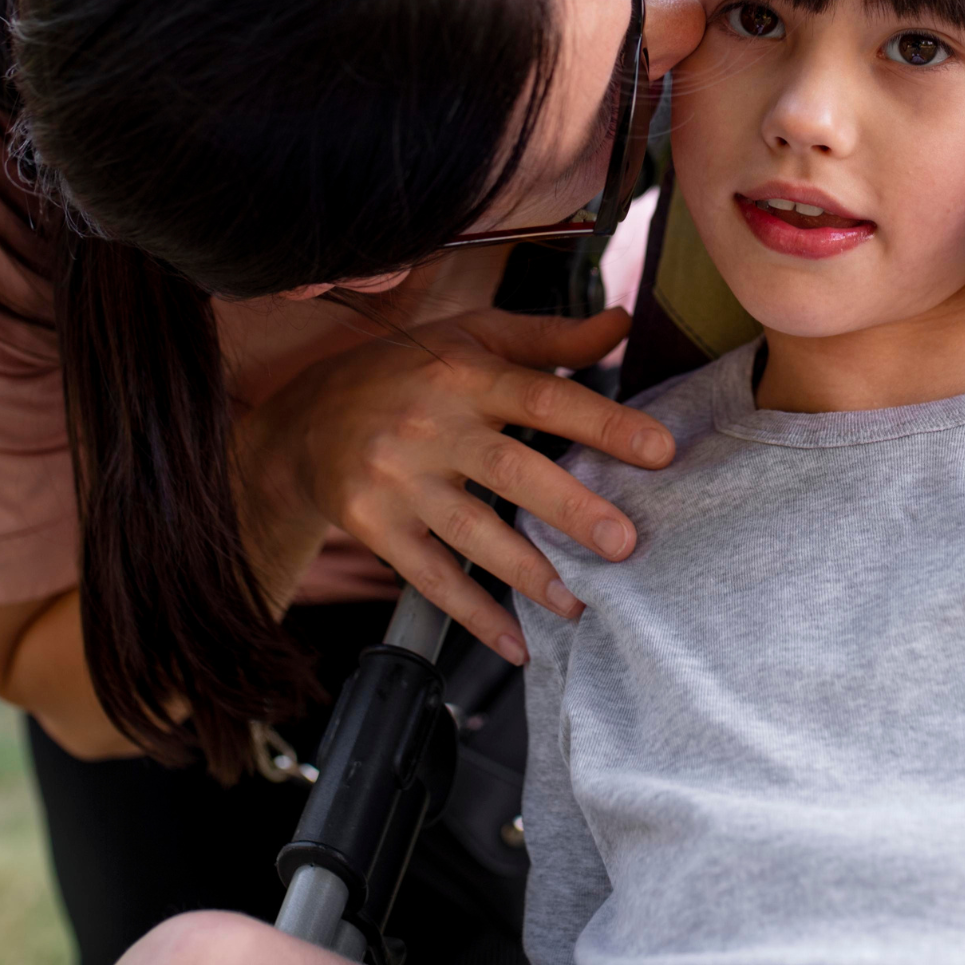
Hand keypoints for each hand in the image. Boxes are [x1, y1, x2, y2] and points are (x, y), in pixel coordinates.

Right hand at [239, 307, 673, 664]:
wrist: (304, 417)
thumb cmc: (408, 371)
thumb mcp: (472, 336)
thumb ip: (551, 339)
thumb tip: (625, 323)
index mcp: (465, 373)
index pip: (542, 396)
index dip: (602, 423)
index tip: (660, 451)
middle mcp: (430, 424)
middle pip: (509, 469)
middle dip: (569, 507)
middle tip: (624, 543)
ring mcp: (396, 479)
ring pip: (471, 532)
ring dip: (529, 572)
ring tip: (581, 602)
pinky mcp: (372, 524)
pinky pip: (429, 576)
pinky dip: (473, 613)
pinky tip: (517, 642)